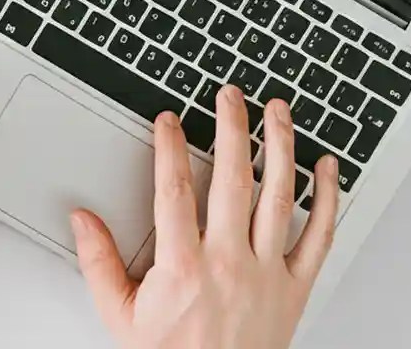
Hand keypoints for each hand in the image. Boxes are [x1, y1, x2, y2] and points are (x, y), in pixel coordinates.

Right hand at [71, 86, 338, 348]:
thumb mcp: (120, 314)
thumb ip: (98, 262)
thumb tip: (81, 219)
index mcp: (182, 267)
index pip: (174, 191)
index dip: (170, 148)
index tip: (169, 120)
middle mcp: (228, 263)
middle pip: (232, 180)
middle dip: (232, 129)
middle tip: (229, 96)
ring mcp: (267, 274)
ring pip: (279, 198)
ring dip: (280, 148)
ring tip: (278, 112)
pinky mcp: (296, 288)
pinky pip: (320, 236)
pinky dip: (329, 198)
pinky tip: (327, 168)